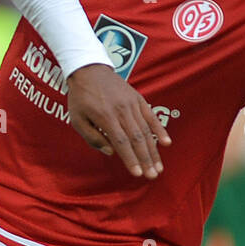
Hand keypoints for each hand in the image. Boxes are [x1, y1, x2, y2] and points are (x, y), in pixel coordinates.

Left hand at [66, 62, 171, 177]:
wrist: (89, 69)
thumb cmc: (80, 98)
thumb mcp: (77, 119)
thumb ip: (92, 138)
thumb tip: (111, 152)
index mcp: (105, 117)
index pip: (121, 142)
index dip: (130, 159)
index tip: (137, 174)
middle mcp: (122, 111)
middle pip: (137, 139)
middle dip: (146, 160)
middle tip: (153, 175)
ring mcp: (132, 104)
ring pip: (146, 131)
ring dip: (154, 150)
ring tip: (159, 167)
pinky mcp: (138, 99)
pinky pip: (151, 116)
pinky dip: (160, 130)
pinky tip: (167, 143)